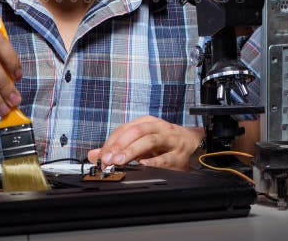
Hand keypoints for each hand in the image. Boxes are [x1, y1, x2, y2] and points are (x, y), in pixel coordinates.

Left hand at [87, 116, 202, 170]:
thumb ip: (117, 148)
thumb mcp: (140, 142)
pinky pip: (167, 156)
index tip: (100, 156)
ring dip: (132, 151)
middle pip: (135, 132)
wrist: (193, 143)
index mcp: (146, 123)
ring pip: (150, 140)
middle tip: (108, 160)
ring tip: (120, 161)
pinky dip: (155, 160)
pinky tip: (144, 164)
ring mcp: (170, 139)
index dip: (110, 143)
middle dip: (119, 146)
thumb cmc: (164, 142)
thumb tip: (93, 154)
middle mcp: (158, 127)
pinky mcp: (180, 153)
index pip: (124, 130)